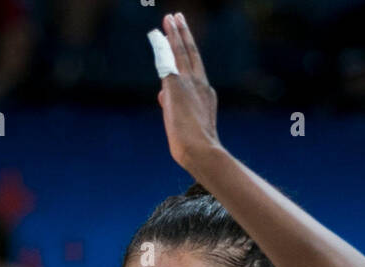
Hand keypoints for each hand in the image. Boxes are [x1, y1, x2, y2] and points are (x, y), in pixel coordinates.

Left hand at [156, 13, 221, 175]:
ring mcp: (189, 83)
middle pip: (191, 53)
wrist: (201, 150)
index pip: (195, 71)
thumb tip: (161, 94)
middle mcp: (200, 84)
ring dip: (175, 33)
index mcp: (207, 95)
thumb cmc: (196, 148)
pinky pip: (167, 61)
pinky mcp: (175, 85)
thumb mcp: (187, 125)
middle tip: (178, 17)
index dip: (188, 55)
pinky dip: (162, 46)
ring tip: (170, 18)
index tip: (184, 41)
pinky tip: (158, 34)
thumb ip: (173, 106)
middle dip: (184, 34)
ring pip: (181, 52)